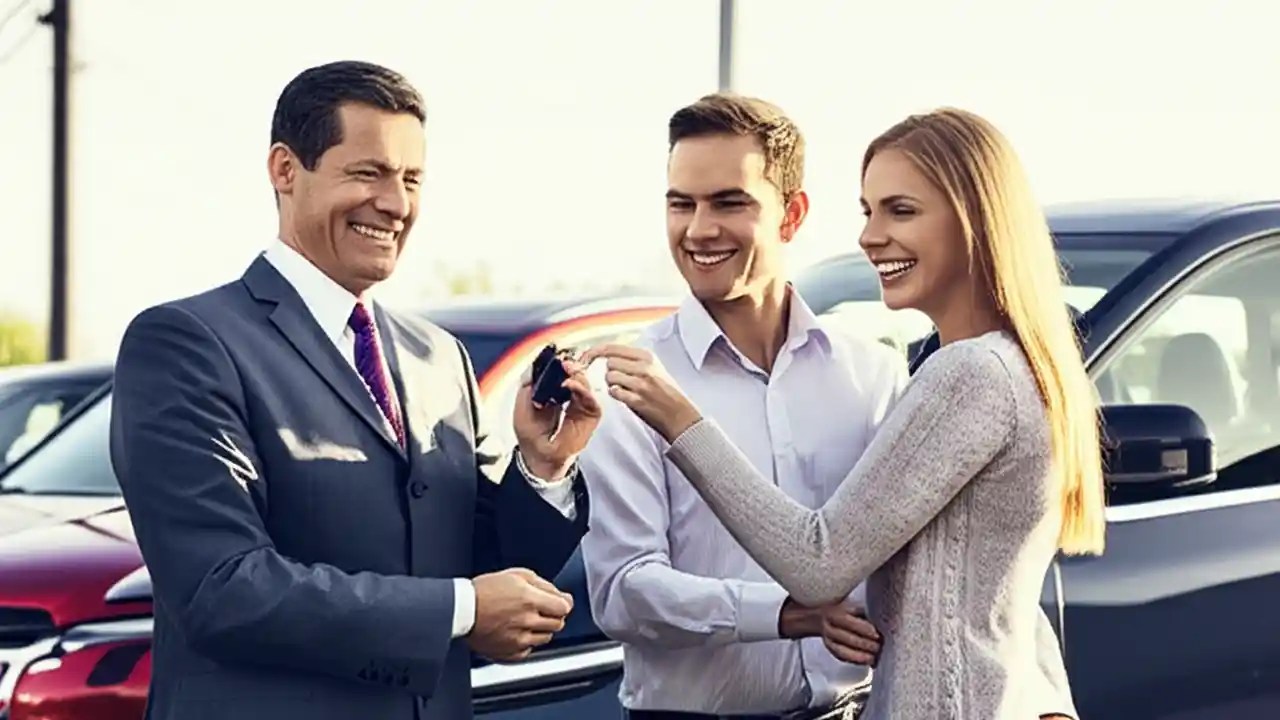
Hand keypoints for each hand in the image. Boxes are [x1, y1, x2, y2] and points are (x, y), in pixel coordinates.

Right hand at [467, 568, 573, 661]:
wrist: (460, 610)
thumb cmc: (483, 591)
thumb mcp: (515, 574)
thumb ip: (542, 584)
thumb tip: (559, 594)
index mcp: (529, 600)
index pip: (564, 607)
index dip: (563, 603)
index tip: (559, 603)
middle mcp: (526, 621)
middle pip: (558, 624)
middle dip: (553, 615)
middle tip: (541, 610)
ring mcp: (518, 640)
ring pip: (546, 638)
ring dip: (541, 629)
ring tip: (524, 620)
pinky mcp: (509, 653)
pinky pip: (529, 650)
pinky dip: (526, 643)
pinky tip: (515, 632)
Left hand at [514, 357, 601, 478]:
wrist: (538, 456)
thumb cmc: (530, 434)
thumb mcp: (523, 404)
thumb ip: (528, 384)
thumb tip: (534, 365)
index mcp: (556, 392)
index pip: (563, 371)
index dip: (561, 361)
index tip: (557, 352)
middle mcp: (571, 397)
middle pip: (577, 374)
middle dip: (571, 364)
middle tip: (564, 359)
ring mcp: (582, 406)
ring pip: (586, 383)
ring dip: (577, 374)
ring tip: (567, 368)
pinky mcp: (590, 417)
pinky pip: (592, 400)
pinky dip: (582, 390)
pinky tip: (570, 385)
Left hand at [579, 344, 700, 442]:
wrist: (680, 415)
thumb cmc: (667, 392)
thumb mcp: (655, 368)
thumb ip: (634, 360)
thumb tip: (609, 353)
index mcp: (647, 356)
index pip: (612, 347)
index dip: (594, 352)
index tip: (586, 358)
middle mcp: (644, 367)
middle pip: (609, 362)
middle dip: (609, 372)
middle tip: (619, 381)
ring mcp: (641, 383)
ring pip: (610, 377)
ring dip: (613, 384)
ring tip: (626, 390)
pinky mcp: (637, 400)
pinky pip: (614, 392)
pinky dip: (616, 395)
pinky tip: (626, 397)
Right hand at [779, 597, 881, 665]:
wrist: (819, 616)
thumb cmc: (841, 610)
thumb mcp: (850, 605)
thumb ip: (863, 612)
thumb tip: (882, 619)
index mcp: (834, 613)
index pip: (849, 622)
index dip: (864, 629)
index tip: (877, 634)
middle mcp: (829, 627)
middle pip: (848, 638)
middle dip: (866, 644)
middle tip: (880, 646)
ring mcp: (828, 640)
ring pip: (844, 651)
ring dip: (862, 655)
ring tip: (876, 656)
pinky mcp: (831, 649)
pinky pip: (843, 657)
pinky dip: (856, 660)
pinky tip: (868, 660)